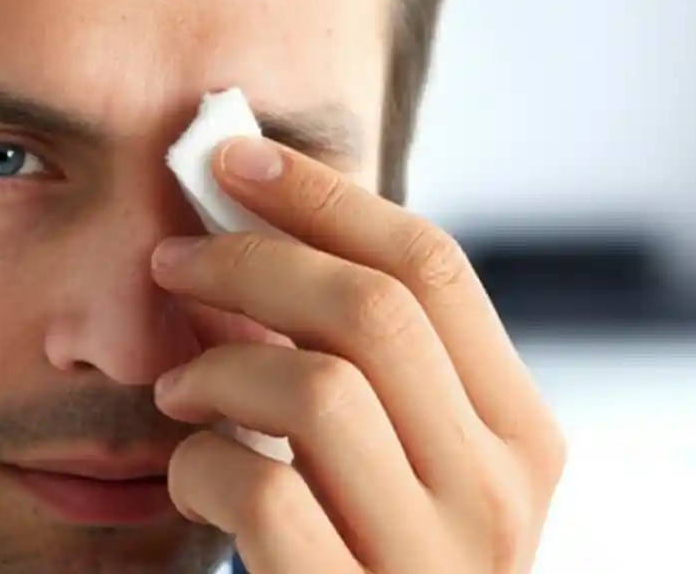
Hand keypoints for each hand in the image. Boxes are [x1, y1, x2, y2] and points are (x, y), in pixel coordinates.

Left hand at [150, 137, 566, 573]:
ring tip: (178, 387)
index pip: (435, 267)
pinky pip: (262, 492)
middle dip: (254, 258)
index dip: (327, 197)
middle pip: (376, 310)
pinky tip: (190, 468)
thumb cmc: (372, 561)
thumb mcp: (403, 461)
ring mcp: (435, 564)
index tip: (235, 161)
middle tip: (174, 258)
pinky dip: (201, 462)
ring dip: (220, 364)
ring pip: (320, 389)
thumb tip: (258, 224)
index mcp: (522, 437)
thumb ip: (368, 368)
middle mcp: (500, 495)